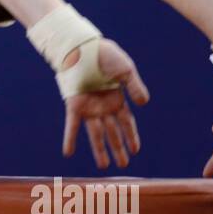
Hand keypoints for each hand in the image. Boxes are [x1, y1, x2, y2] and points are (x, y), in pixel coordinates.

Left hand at [62, 39, 149, 168]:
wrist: (83, 47)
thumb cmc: (106, 56)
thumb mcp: (126, 71)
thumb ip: (135, 87)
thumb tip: (144, 104)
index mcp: (117, 100)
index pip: (126, 123)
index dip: (132, 137)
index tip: (136, 150)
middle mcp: (103, 107)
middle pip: (112, 133)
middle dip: (118, 149)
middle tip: (122, 165)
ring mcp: (89, 107)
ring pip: (96, 134)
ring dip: (99, 150)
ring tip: (103, 166)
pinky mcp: (75, 105)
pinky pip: (73, 126)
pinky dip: (70, 139)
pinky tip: (68, 153)